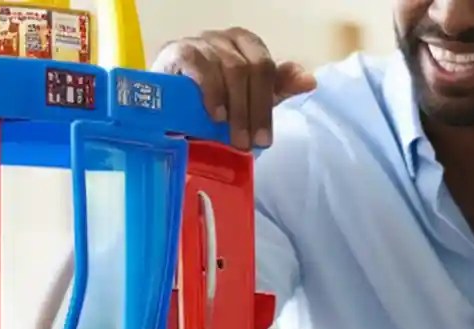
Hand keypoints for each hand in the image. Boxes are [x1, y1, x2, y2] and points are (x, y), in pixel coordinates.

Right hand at [151, 28, 316, 149]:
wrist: (163, 103)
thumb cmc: (209, 99)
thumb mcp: (247, 98)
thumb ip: (278, 88)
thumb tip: (310, 81)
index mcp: (246, 45)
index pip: (267, 68)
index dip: (267, 104)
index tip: (264, 140)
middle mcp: (225, 39)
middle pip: (252, 69)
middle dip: (253, 111)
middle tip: (249, 144)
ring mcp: (202, 43)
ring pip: (230, 69)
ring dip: (235, 108)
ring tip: (233, 137)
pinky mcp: (179, 51)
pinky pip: (201, 68)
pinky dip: (212, 92)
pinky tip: (215, 114)